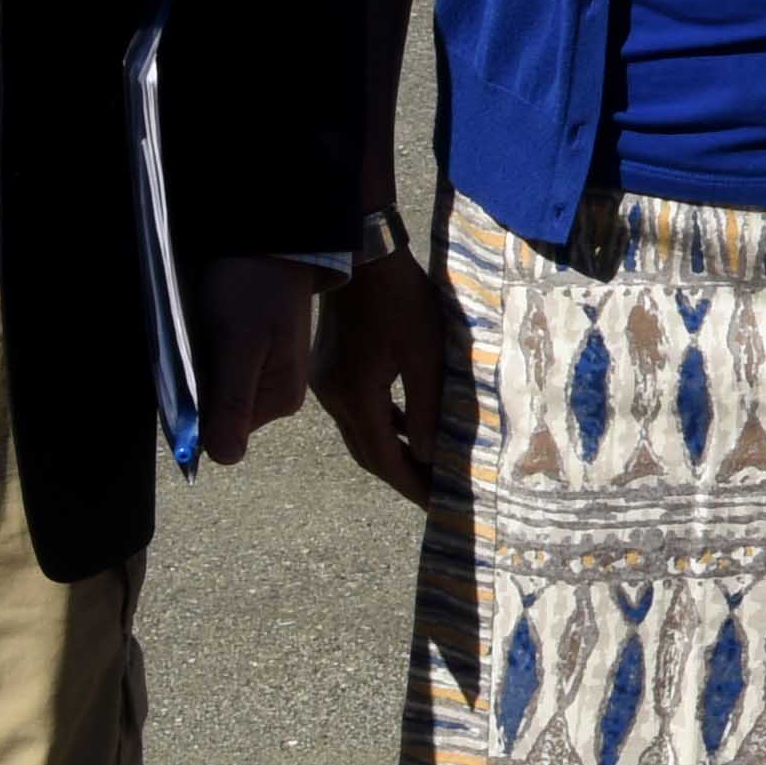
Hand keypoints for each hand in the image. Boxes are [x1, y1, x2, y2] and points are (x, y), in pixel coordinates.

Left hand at [192, 256, 328, 469]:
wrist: (274, 242)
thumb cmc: (256, 287)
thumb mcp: (238, 344)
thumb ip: (231, 402)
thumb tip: (222, 459)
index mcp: (279, 400)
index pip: (219, 430)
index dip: (195, 408)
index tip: (192, 370)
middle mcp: (277, 396)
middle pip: (217, 412)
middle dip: (197, 387)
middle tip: (202, 344)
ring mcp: (269, 376)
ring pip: (216, 391)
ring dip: (201, 369)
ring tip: (209, 331)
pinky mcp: (259, 357)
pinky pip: (222, 372)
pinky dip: (208, 356)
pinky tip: (213, 329)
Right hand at [315, 237, 451, 490]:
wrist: (362, 259)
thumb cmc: (401, 300)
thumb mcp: (424, 353)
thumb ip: (426, 407)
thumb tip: (427, 455)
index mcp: (356, 397)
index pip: (384, 457)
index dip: (411, 484)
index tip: (436, 504)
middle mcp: (335, 398)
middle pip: (368, 453)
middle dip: (401, 476)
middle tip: (434, 495)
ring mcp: (328, 384)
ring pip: (361, 434)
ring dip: (390, 452)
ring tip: (425, 469)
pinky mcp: (331, 370)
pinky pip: (357, 412)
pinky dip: (382, 426)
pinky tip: (405, 428)